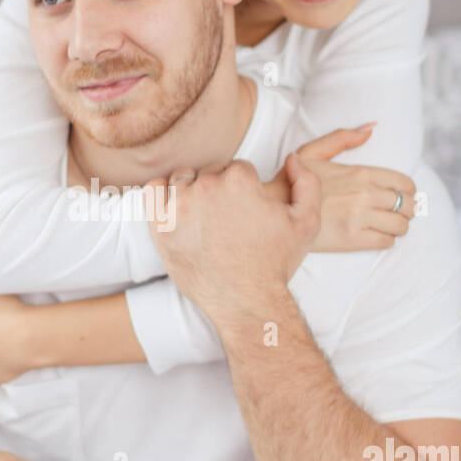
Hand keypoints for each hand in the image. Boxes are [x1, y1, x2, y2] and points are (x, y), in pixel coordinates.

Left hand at [148, 151, 320, 326]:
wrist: (246, 303)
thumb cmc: (276, 264)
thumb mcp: (307, 222)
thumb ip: (307, 182)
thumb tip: (292, 158)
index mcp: (239, 180)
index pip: (238, 168)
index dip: (245, 190)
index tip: (246, 212)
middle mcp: (207, 187)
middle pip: (209, 172)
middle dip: (219, 191)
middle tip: (226, 221)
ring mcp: (180, 206)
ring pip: (182, 180)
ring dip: (191, 192)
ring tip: (204, 220)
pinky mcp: (159, 225)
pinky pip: (152, 191)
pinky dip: (162, 196)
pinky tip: (176, 212)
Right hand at [293, 128, 415, 251]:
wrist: (274, 209)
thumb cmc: (292, 180)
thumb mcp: (314, 151)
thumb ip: (344, 138)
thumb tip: (371, 127)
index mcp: (360, 173)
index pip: (405, 184)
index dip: (409, 192)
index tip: (401, 196)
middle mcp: (365, 194)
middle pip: (408, 205)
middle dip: (406, 210)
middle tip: (395, 213)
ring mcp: (359, 218)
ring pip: (400, 226)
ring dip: (398, 226)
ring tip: (387, 226)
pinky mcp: (352, 239)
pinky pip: (386, 242)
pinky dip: (386, 240)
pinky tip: (376, 236)